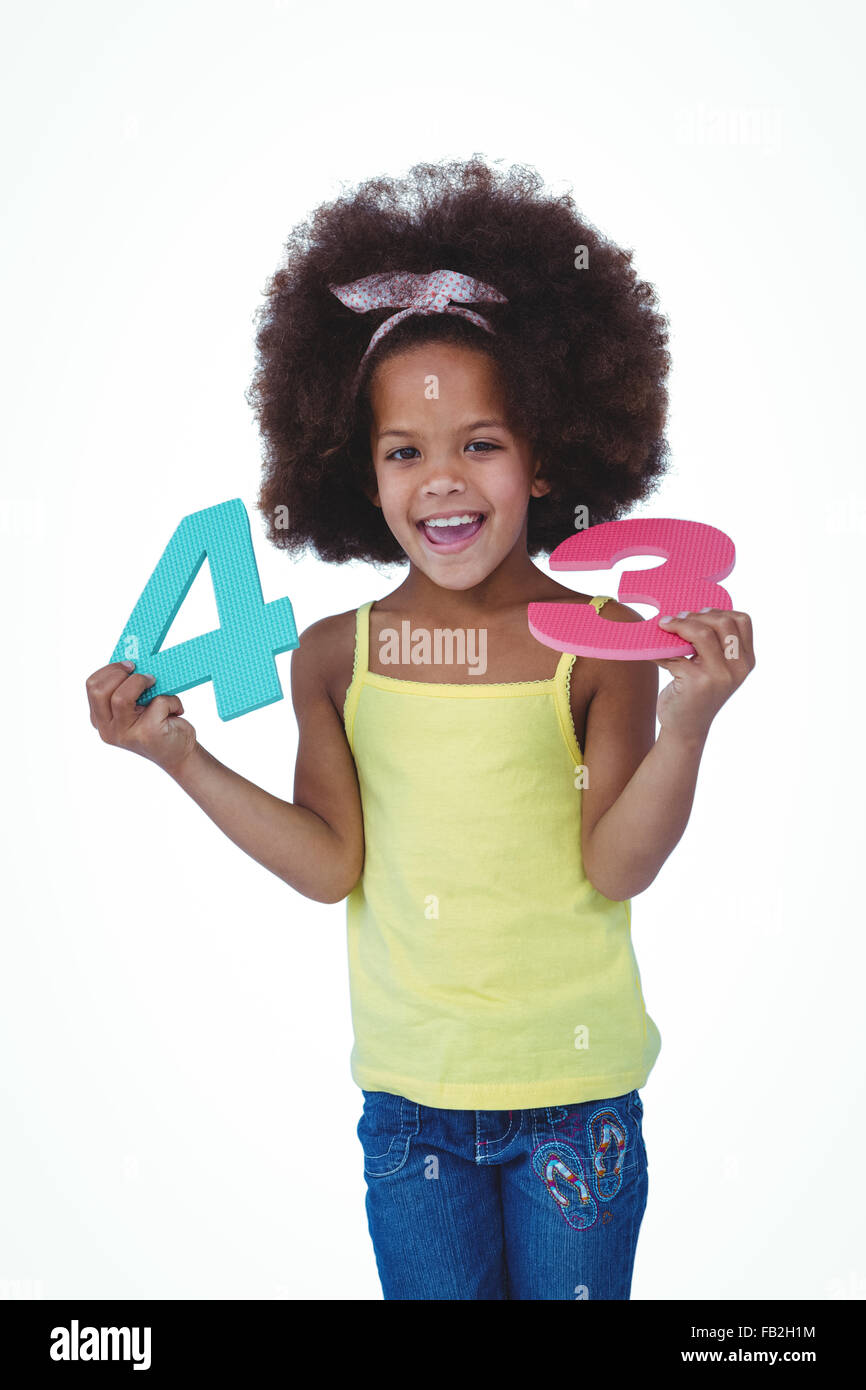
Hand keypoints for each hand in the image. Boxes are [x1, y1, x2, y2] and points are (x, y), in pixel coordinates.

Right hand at [86, 661, 197, 774]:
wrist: (180, 753)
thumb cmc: (159, 724)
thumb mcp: (137, 707)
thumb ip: (127, 689)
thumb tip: (133, 662)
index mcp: (102, 719)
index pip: (92, 687)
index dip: (110, 670)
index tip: (129, 665)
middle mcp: (108, 729)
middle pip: (99, 691)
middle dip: (121, 673)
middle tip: (142, 673)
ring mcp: (126, 734)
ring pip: (121, 697)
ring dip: (142, 682)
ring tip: (155, 684)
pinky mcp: (148, 734)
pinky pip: (157, 703)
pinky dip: (172, 701)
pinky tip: (176, 711)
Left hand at [653, 608, 754, 743]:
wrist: (686, 728)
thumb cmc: (697, 693)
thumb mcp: (715, 667)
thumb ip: (713, 644)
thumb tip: (687, 612)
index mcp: (746, 660)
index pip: (742, 620)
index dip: (718, 611)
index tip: (696, 615)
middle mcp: (738, 667)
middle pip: (722, 622)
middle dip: (695, 616)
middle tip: (673, 621)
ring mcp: (720, 675)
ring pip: (702, 633)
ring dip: (678, 625)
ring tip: (664, 627)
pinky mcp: (697, 682)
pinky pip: (675, 653)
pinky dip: (659, 649)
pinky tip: (651, 651)